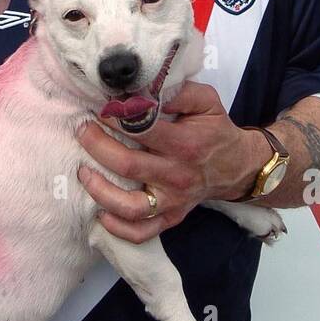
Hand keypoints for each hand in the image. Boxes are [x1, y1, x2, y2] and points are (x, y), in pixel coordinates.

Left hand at [75, 81, 263, 242]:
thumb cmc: (215, 130)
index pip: (143, 130)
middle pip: (128, 166)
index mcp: (186, 143)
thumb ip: (179, 91)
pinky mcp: (171, 217)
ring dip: (100, 190)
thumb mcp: (206, 101)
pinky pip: (141, 232)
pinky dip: (118, 228)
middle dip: (97, 146)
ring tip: (83, 172)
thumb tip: (145, 88)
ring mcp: (173, 201)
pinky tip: (101, 213)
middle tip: (82, 130)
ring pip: (130, 206)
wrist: (237, 167)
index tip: (101, 108)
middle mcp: (178, 175)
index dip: (117, 118)